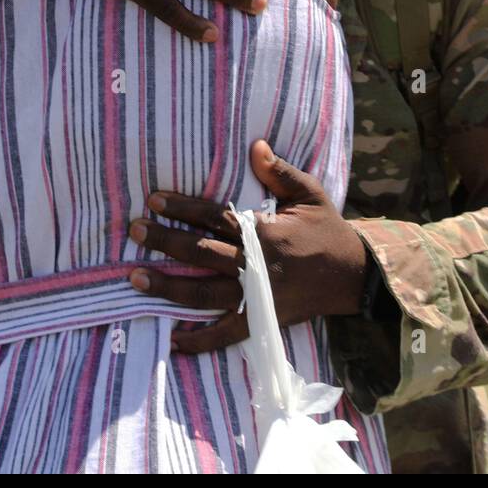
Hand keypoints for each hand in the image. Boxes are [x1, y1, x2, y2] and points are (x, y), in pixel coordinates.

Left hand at [127, 140, 369, 353]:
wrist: (353, 276)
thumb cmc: (327, 229)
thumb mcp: (310, 194)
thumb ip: (280, 172)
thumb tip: (255, 146)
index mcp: (265, 232)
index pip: (216, 217)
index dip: (183, 208)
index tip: (154, 200)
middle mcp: (256, 265)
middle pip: (202, 254)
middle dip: (165, 242)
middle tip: (134, 231)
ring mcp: (256, 297)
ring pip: (204, 294)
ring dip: (168, 287)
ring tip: (135, 278)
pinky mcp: (261, 320)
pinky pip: (225, 334)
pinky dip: (199, 341)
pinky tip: (171, 339)